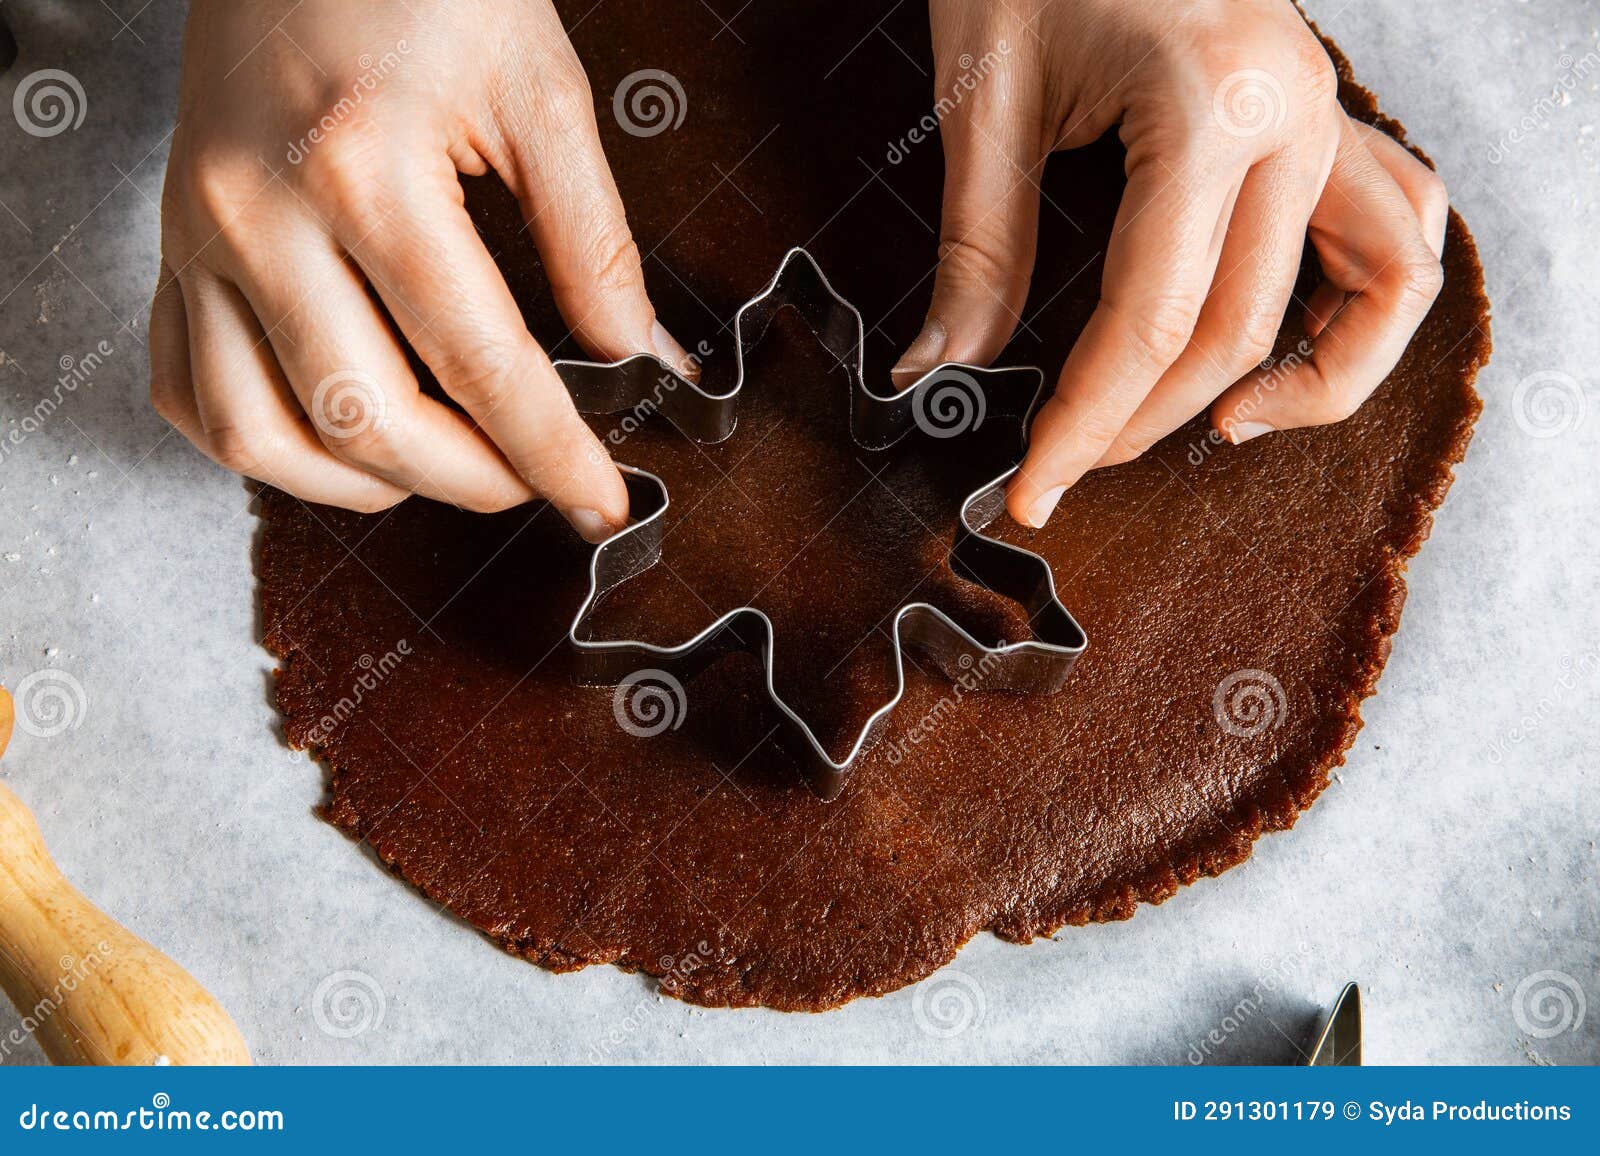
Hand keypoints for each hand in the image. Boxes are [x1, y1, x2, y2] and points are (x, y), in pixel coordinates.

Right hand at [149, 0, 695, 539]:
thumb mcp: (538, 91)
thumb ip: (593, 239)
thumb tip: (638, 356)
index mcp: (366, 170)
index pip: (480, 364)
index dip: (553, 453)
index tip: (603, 504)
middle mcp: (261, 215)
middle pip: (367, 420)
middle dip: (472, 481)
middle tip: (535, 478)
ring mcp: (200, 237)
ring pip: (260, 436)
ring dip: (363, 486)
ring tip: (443, 465)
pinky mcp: (173, 246)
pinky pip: (187, 392)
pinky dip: (264, 443)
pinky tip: (337, 431)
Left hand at [895, 0, 1446, 527]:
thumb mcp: (985, 94)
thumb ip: (976, 247)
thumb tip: (943, 369)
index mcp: (1210, 104)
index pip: (1151, 320)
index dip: (1084, 425)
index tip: (1032, 490)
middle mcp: (1296, 114)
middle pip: (1240, 328)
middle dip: (1146, 420)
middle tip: (1066, 463)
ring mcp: (1329, 113)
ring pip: (1381, 288)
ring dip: (1308, 382)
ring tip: (1216, 428)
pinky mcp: (1326, 118)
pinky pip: (1397, 230)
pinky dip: (1357, 309)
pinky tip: (1277, 348)